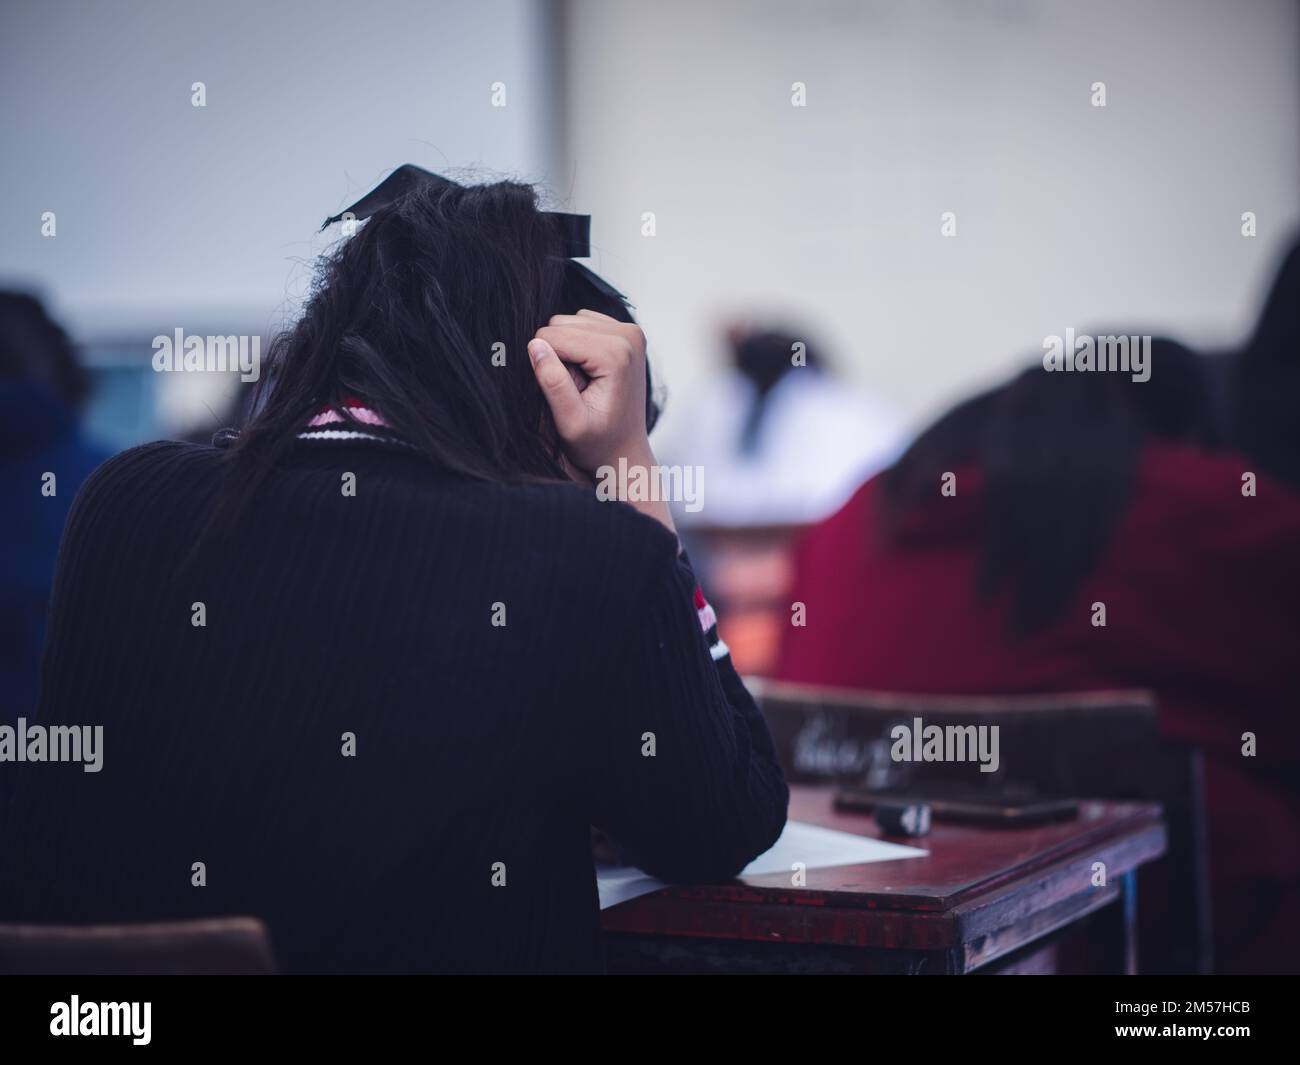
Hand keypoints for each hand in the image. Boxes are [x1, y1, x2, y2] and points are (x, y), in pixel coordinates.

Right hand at [527, 310, 648, 475]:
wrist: (624, 452)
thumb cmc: (598, 444)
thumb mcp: (570, 423)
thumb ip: (553, 383)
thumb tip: (534, 345)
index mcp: (616, 353)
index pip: (552, 336)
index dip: (545, 365)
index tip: (565, 393)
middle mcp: (628, 334)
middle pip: (560, 324)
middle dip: (557, 356)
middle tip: (573, 390)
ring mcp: (629, 330)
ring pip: (568, 322)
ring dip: (565, 351)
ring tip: (580, 384)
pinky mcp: (624, 332)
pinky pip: (581, 324)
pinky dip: (576, 347)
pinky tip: (587, 373)